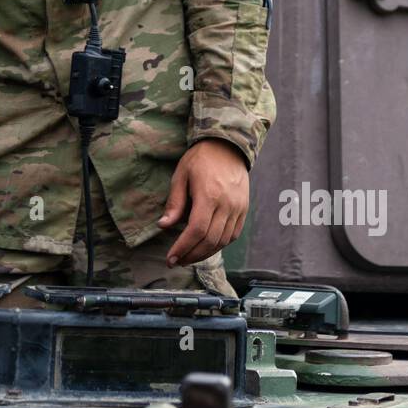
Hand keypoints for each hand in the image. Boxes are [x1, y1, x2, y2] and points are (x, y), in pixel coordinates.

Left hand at [158, 140, 248, 266]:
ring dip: (205, 253)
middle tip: (176, 262)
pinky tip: (206, 247)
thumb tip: (163, 226)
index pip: (196, 230)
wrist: (228, 146)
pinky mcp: (244, 209)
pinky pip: (233, 235)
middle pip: (210, 240)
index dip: (183, 248)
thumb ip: (175, 202)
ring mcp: (238, 208)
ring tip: (189, 257)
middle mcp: (227, 204)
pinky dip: (219, 245)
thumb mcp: (181, 175)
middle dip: (191, 255)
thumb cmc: (200, 159)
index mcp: (209, 195)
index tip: (171, 258)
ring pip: (223, 241)